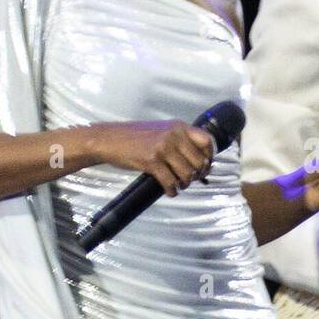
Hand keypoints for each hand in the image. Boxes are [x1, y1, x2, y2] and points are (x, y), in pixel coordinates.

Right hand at [89, 120, 215, 195]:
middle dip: (197, 175)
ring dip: (184, 184)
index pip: (207, 141)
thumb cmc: (136, 137)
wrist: (109, 139)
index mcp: (179, 126)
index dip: (209, 157)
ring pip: (187, 174)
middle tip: (189, 180)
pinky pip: (170, 182)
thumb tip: (202, 161)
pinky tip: (169, 191)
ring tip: (178, 185)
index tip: (203, 167)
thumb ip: (180, 141)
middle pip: (199, 161)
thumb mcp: (162, 131)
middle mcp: (174, 135)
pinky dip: (172, 191)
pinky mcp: (152, 161)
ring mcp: (163, 147)